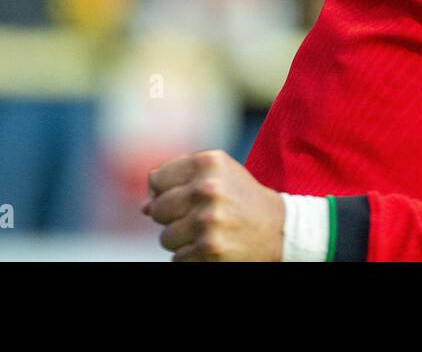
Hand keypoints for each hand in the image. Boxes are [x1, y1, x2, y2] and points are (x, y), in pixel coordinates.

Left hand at [143, 149, 284, 261]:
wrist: (278, 228)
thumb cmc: (240, 197)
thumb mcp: (217, 174)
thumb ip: (179, 179)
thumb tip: (143, 207)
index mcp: (208, 163)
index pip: (157, 179)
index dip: (164, 191)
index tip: (182, 196)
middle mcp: (208, 189)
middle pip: (157, 210)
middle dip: (171, 217)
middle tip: (197, 216)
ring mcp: (208, 221)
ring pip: (165, 237)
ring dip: (182, 239)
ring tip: (207, 232)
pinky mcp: (209, 249)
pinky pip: (177, 258)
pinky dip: (191, 256)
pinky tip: (212, 246)